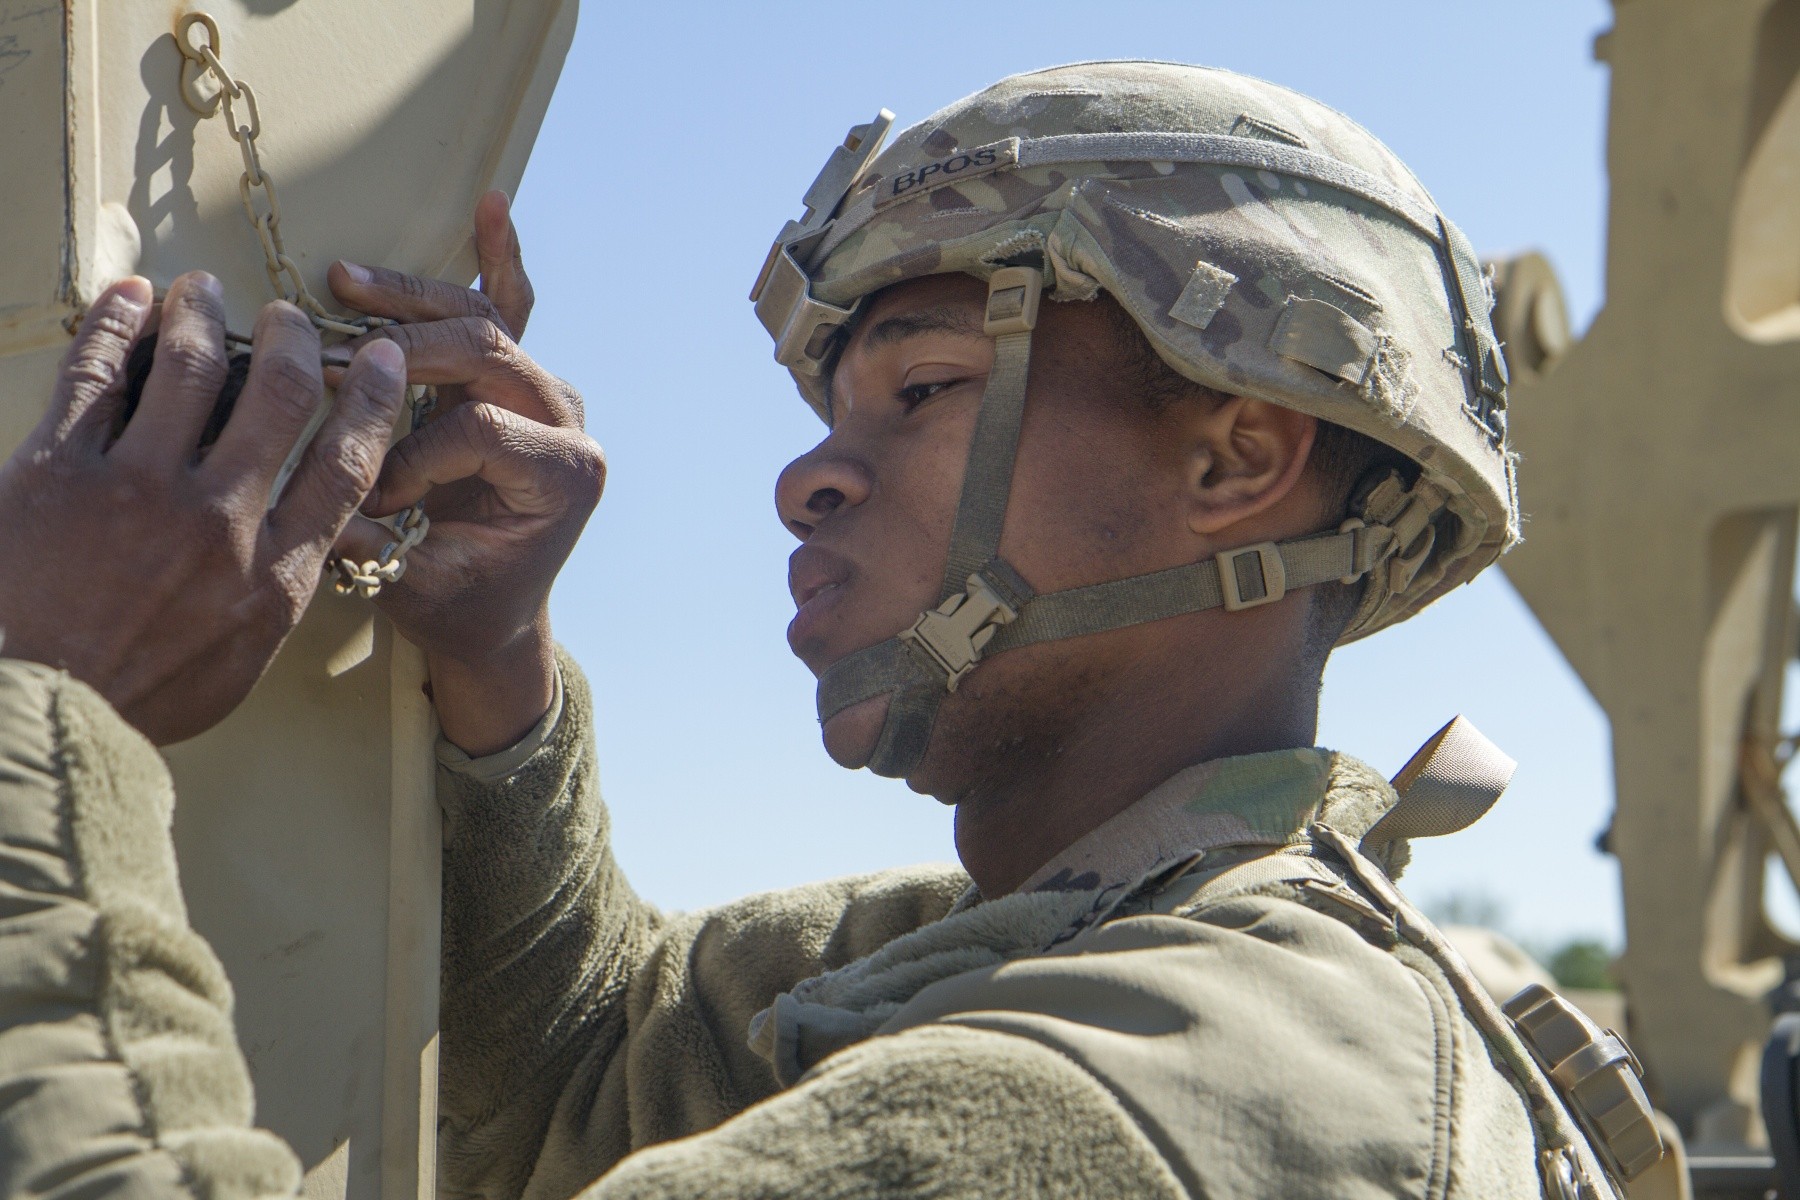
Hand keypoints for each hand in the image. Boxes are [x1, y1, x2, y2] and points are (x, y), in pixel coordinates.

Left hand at [0, 273, 406, 743]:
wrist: (41, 711)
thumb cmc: (144, 694)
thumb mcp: (247, 652)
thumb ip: (282, 582)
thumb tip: (313, 529)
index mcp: (276, 571)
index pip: (347, 462)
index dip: (372, 398)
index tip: (383, 359)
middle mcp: (219, 520)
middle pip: (279, 394)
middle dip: (290, 337)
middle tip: (284, 316)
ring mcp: (137, 488)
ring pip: (189, 364)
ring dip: (202, 312)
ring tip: (201, 290)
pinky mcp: (58, 470)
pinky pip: (96, 374)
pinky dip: (115, 324)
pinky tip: (129, 300)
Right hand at [326, 191, 603, 753]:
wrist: (493, 610)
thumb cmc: (460, 602)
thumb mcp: (423, 590)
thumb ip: (384, 551)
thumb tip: (332, 509)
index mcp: (564, 475)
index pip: (483, 429)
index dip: (415, 452)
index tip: (370, 487)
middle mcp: (568, 421)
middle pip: (487, 353)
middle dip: (402, 350)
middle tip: (327, 355)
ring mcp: (546, 391)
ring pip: (485, 318)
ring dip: (410, 298)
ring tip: (341, 282)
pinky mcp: (517, 377)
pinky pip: (509, 303)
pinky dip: (496, 254)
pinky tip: (491, 203)